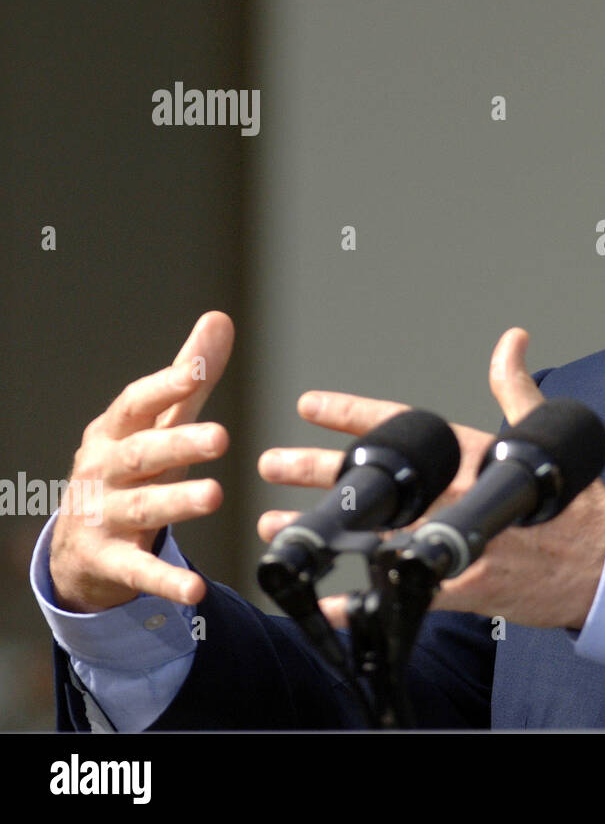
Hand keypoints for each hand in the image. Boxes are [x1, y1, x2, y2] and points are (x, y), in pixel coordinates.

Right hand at [49, 312, 233, 611]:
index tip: (196, 371)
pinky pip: (139, 572)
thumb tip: (218, 319)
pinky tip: (194, 591)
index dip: (165, 386)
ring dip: (177, 503)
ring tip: (214, 496)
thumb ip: (189, 377)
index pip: (137, 403)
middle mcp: (103, 471)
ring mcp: (102, 517)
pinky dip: (165, 582)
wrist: (79, 543)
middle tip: (221, 436)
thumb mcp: (158, 423)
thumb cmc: (132, 468)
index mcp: (115, 432)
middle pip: (141, 455)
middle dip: (178, 444)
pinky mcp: (109, 562)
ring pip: (143, 508)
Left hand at [261, 328, 604, 632]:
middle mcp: (462, 496)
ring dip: (323, 530)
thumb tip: (511, 340)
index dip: (354, 413)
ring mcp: (461, 543)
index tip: (310, 404)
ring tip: (277, 523)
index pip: (406, 425)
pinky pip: (402, 596)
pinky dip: (360, 604)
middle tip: (273, 460)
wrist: (603, 564)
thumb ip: (516, 387)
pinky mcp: (466, 589)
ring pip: (376, 535)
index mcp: (477, 455)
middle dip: (319, 469)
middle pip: (377, 480)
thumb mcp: (542, 436)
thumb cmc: (571, 503)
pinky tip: (322, 602)